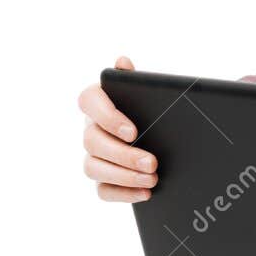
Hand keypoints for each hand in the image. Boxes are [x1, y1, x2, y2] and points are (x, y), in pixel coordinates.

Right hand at [77, 56, 158, 202]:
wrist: (165, 135)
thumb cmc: (152, 108)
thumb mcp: (149, 93)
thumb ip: (137, 80)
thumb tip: (122, 61)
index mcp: (99, 101)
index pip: (89, 101)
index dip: (108, 117)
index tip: (134, 131)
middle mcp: (91, 127)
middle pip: (93, 142)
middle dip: (123, 154)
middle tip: (153, 162)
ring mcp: (93, 154)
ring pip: (93, 167)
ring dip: (124, 175)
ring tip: (153, 178)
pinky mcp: (102, 178)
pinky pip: (102, 189)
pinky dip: (123, 194)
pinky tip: (147, 193)